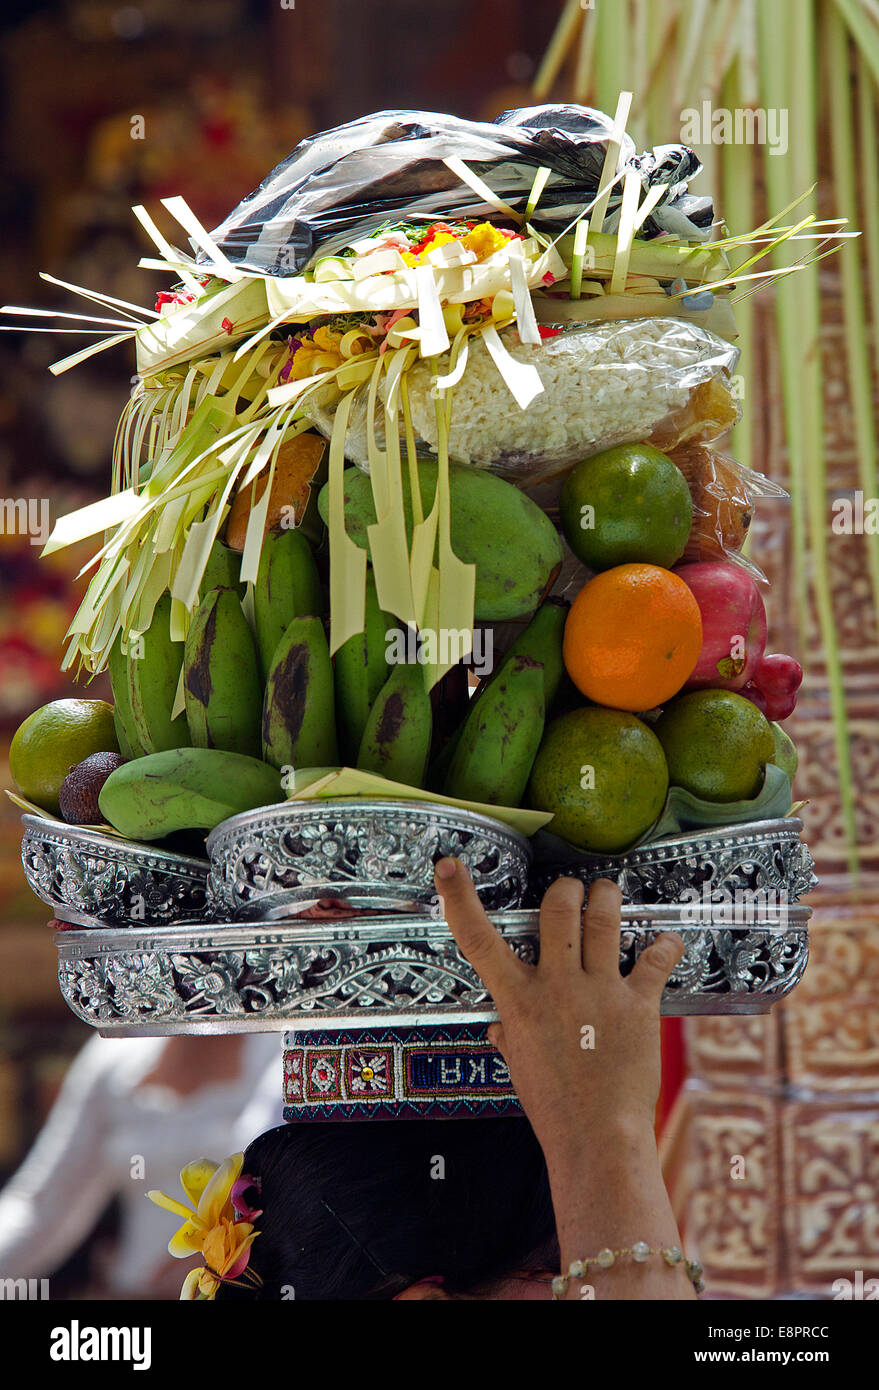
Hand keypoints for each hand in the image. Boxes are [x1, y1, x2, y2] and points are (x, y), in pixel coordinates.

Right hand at [433, 861, 684, 1174]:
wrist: (597, 1139)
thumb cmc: (555, 1107)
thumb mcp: (519, 1066)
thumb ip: (509, 1036)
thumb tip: (500, 1027)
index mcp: (518, 1000)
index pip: (477, 939)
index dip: (458, 897)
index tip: (449, 866)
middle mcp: (557, 986)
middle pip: (558, 909)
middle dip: (567, 889)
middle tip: (573, 889)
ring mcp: (598, 991)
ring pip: (604, 918)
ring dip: (607, 897)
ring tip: (608, 893)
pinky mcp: (637, 1003)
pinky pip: (654, 958)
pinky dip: (663, 944)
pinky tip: (665, 941)